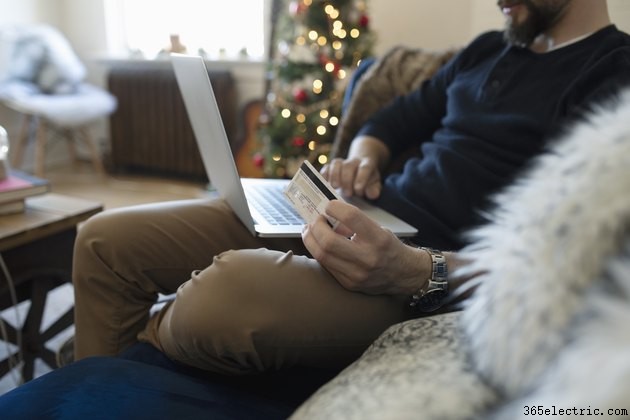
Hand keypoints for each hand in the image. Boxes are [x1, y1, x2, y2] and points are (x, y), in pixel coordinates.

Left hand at [302, 200, 429, 294]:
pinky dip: (318, 251)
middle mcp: (368, 258)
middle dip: (316, 226)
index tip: (329, 205)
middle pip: (329, 241)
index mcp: (378, 239)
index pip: (350, 217)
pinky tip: (319, 244)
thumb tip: (328, 214)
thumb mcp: (379, 229)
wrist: (404, 275)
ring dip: (311, 239)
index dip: (334, 207)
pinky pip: (325, 265)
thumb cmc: (389, 247)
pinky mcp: (349, 284)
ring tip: (310, 230)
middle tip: (316, 220)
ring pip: (322, 255)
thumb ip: (355, 223)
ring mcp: (357, 274)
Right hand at [321, 157, 381, 198]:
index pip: (365, 168)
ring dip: (334, 176)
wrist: (360, 168)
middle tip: (348, 194)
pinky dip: (324, 175)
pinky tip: (325, 183)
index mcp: (367, 164)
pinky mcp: (331, 166)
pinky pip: (326, 167)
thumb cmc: (367, 180)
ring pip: (336, 163)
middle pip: (348, 166)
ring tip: (335, 187)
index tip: (358, 189)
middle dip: (347, 180)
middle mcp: (353, 161)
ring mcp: (342, 162)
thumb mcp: (374, 184)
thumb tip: (373, 195)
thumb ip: (374, 189)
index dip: (361, 178)